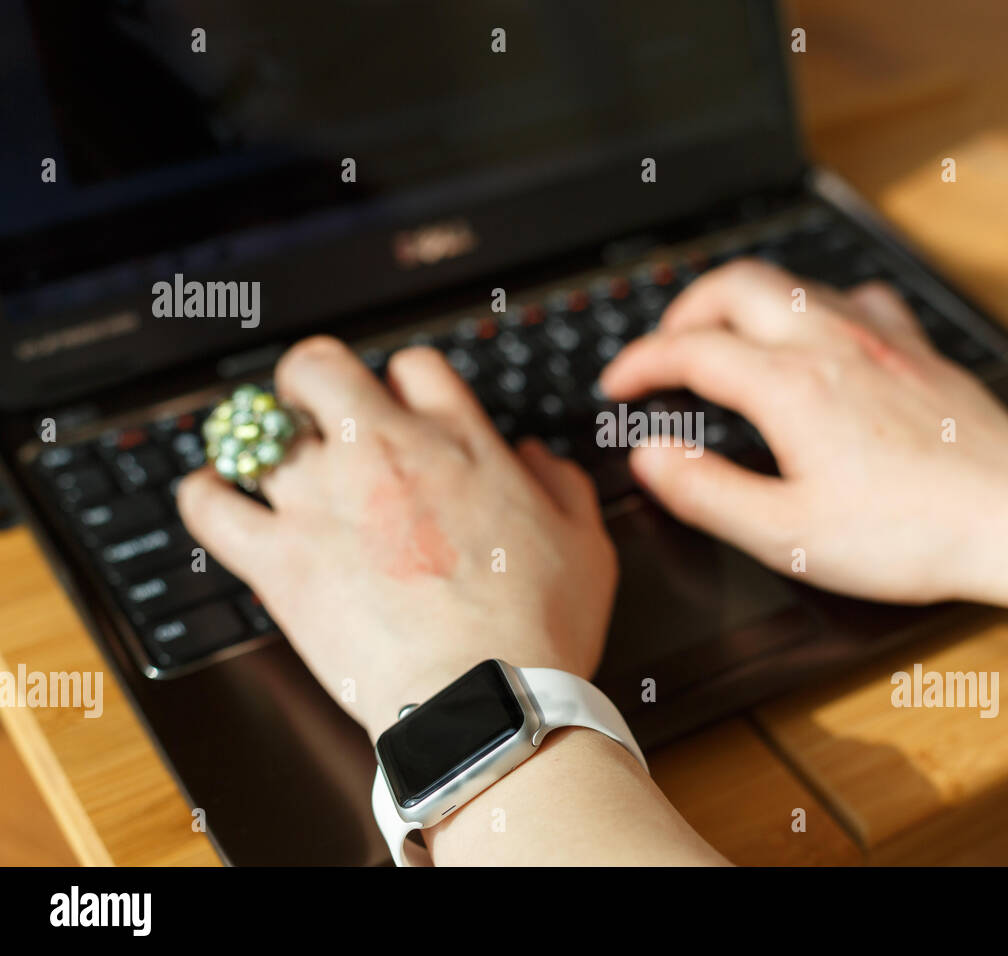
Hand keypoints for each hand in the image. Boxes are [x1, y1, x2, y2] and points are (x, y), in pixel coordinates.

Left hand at [178, 336, 616, 740]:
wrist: (484, 699)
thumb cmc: (539, 628)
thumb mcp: (587, 543)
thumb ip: (561, 484)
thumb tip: (534, 458)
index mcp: (459, 441)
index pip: (413, 366)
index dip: (405, 382)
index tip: (403, 410)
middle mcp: (384, 452)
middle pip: (319, 366)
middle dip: (314, 379)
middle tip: (320, 411)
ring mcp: (323, 500)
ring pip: (258, 427)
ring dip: (260, 437)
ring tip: (266, 458)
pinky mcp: (280, 558)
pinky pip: (210, 505)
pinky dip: (205, 493)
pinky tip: (217, 495)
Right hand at [599, 259, 1007, 603]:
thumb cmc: (912, 534)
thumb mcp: (787, 534)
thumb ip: (706, 491)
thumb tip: (652, 456)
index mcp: (791, 387)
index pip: (690, 351)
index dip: (641, 364)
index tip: (620, 386)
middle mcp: (831, 343)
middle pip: (735, 285)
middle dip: (684, 309)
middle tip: (665, 347)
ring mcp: (879, 335)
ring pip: (791, 280)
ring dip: (742, 299)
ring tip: (724, 335)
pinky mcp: (916, 345)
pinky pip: (852, 294)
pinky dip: (813, 303)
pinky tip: (818, 332)